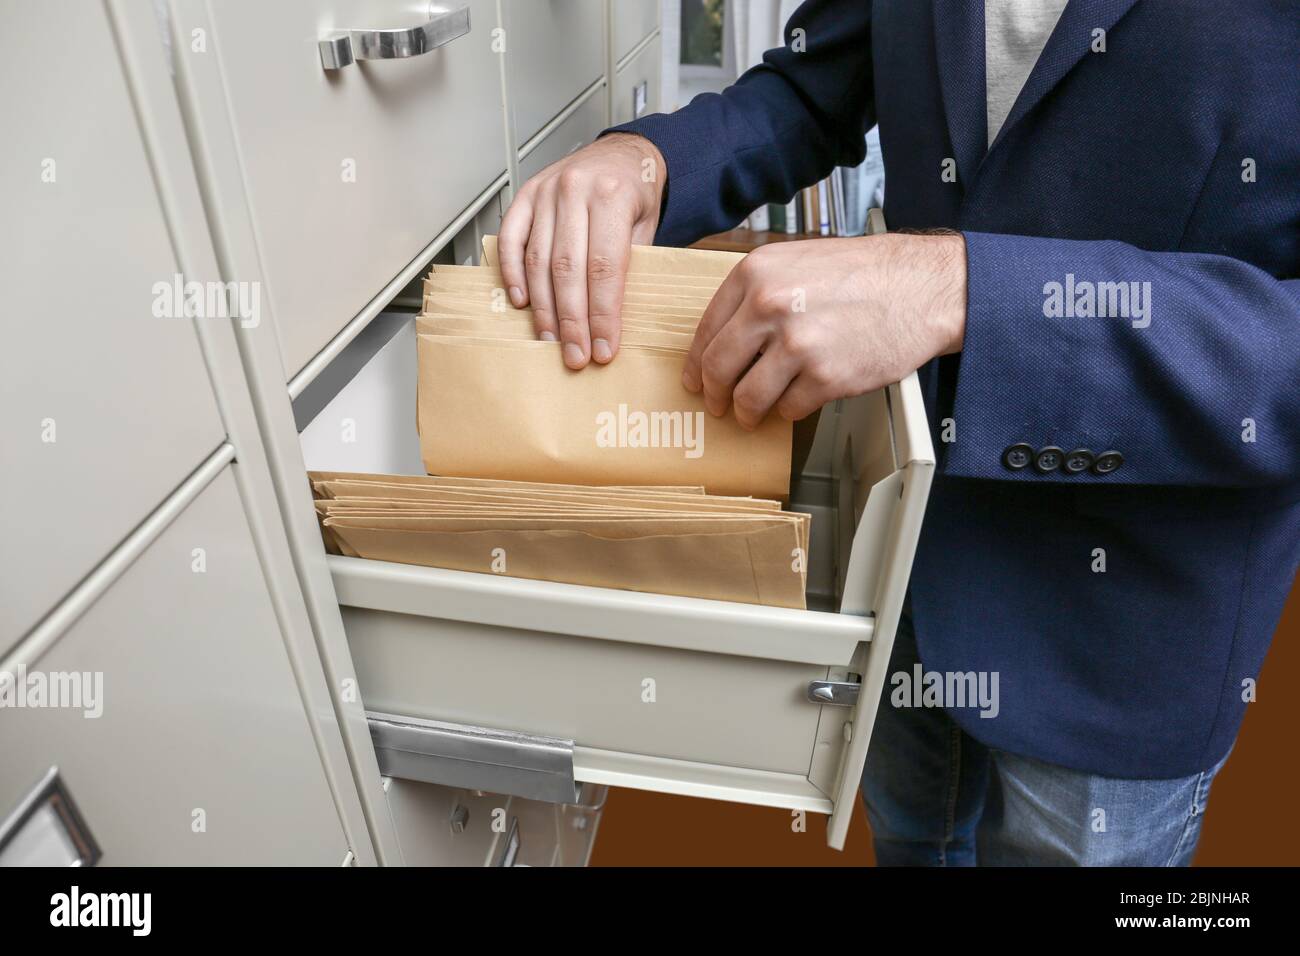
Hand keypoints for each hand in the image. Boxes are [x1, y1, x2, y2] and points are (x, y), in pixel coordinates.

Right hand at [498, 132, 666, 369]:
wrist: (624, 154)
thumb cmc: (636, 194)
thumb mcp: (647, 227)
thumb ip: (627, 266)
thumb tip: (609, 322)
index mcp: (612, 197)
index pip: (604, 268)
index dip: (602, 314)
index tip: (603, 348)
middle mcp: (575, 191)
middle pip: (568, 269)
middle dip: (571, 320)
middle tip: (575, 355)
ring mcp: (546, 191)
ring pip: (538, 260)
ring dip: (543, 308)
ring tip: (550, 340)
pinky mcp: (526, 195)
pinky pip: (511, 240)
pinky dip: (512, 273)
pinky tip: (521, 302)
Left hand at [682, 234, 966, 427]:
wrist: (922, 287)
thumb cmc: (865, 273)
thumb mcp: (798, 261)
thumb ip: (758, 291)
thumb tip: (726, 333)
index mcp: (756, 274)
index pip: (705, 329)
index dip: (696, 362)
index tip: (695, 379)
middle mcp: (769, 306)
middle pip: (718, 367)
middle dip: (714, 394)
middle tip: (718, 405)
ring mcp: (797, 344)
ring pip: (748, 397)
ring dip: (747, 412)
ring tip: (753, 415)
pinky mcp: (825, 377)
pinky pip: (789, 409)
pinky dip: (790, 411)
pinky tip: (799, 401)